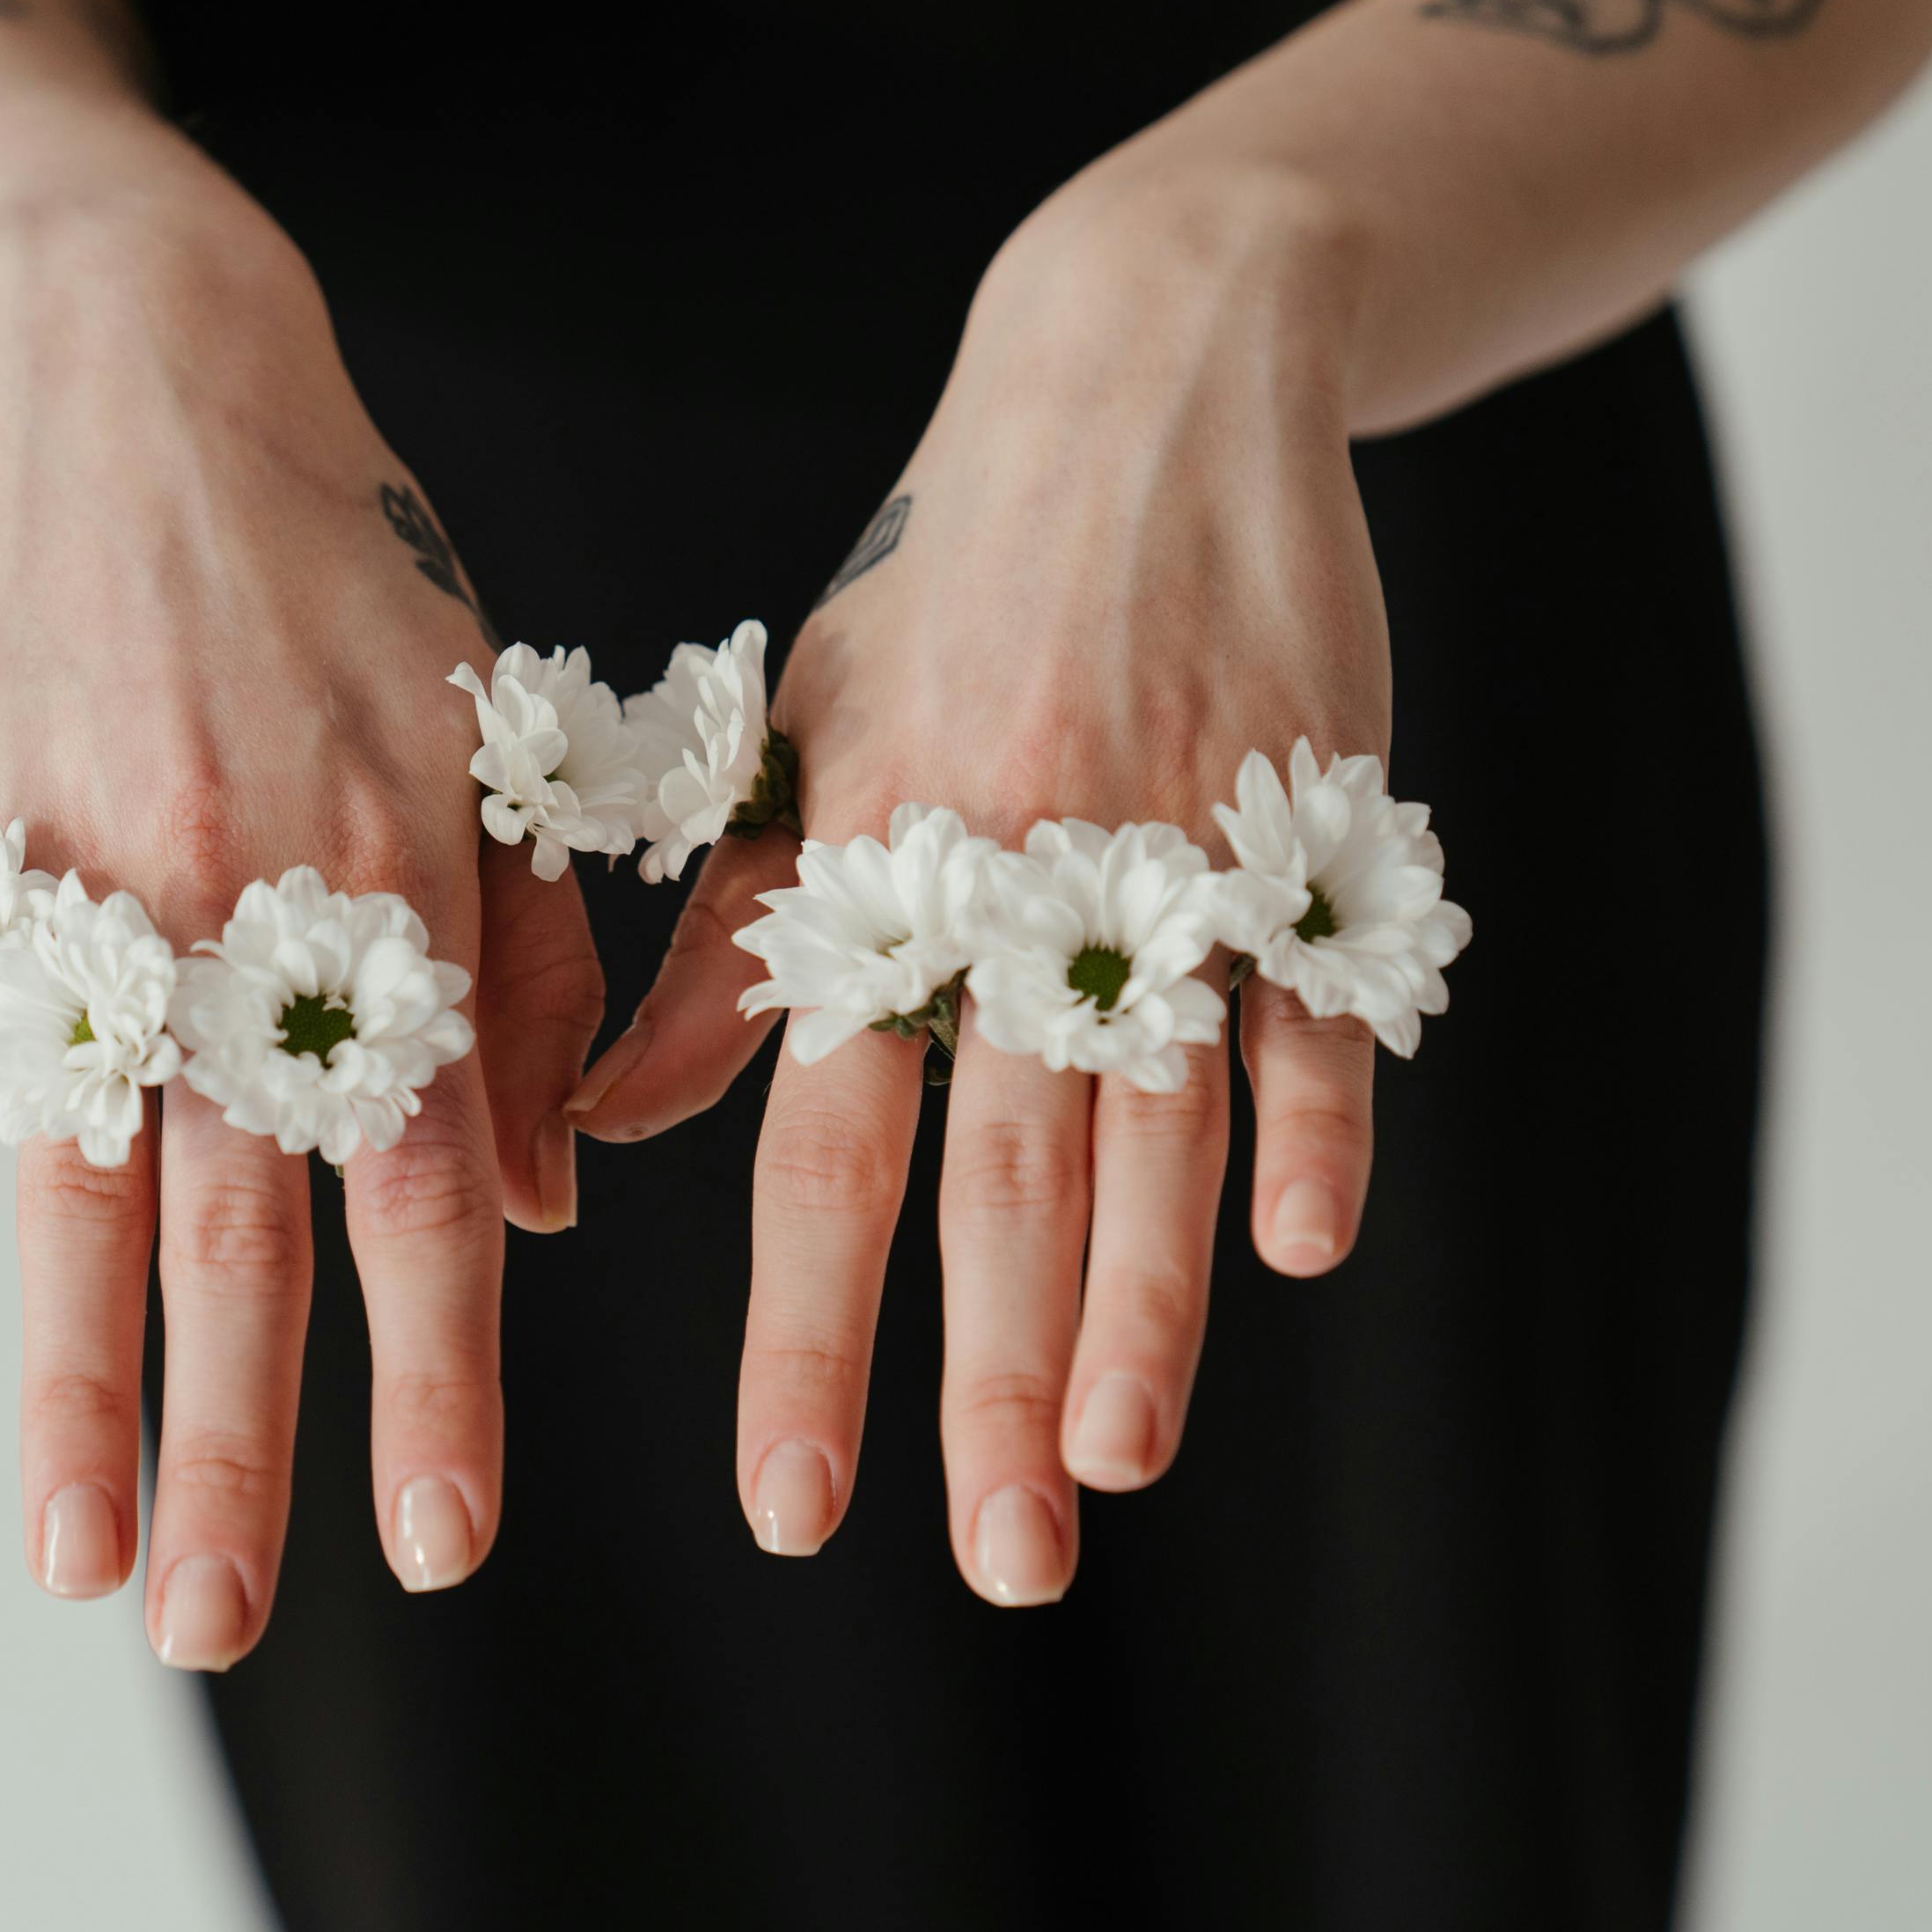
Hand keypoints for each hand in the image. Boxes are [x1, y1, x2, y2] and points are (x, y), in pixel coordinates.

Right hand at [0, 203, 603, 1663]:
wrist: (143, 375)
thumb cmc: (351, 579)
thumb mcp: (490, 743)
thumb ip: (518, 980)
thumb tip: (539, 1217)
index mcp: (398, 890)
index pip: (427, 1184)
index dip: (437, 1370)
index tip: (442, 1541)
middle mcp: (242, 909)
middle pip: (243, 1226)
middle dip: (241, 1439)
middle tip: (226, 1623)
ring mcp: (81, 888)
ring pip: (77, 1183)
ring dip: (70, 1387)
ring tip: (74, 1563)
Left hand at [571, 173, 1387, 1602]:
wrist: (1148, 373)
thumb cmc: (949, 581)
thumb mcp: (797, 738)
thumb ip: (721, 951)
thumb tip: (619, 1136)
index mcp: (870, 870)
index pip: (819, 1148)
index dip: (808, 1335)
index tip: (794, 1503)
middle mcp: (1010, 880)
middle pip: (998, 1174)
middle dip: (990, 1378)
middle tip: (995, 1558)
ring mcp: (1167, 852)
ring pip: (1154, 1116)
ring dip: (1141, 1299)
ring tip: (1116, 1462)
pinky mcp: (1305, 819)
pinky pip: (1312, 998)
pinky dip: (1311, 1121)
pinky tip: (1301, 1253)